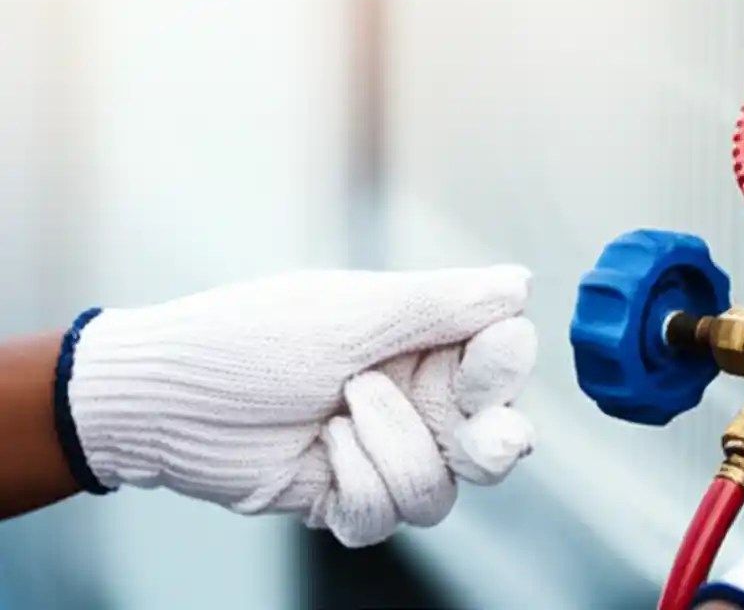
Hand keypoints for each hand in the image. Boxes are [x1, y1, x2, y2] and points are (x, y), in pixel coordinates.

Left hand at [61, 266, 535, 546]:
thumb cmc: (249, 338)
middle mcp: (412, 401)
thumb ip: (441, 302)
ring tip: (343, 410)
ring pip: (442, 489)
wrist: (163, 401)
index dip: (506, 367)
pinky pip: (387, 516)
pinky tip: (320, 448)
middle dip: (492, 440)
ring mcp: (381, 454)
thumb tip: (523, 283)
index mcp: (421, 344)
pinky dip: (357, 482)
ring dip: (397, 452)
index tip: (492, 352)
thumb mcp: (351, 313)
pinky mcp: (348, 500)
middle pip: (494, 440)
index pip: (500, 361)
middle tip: (490, 437)